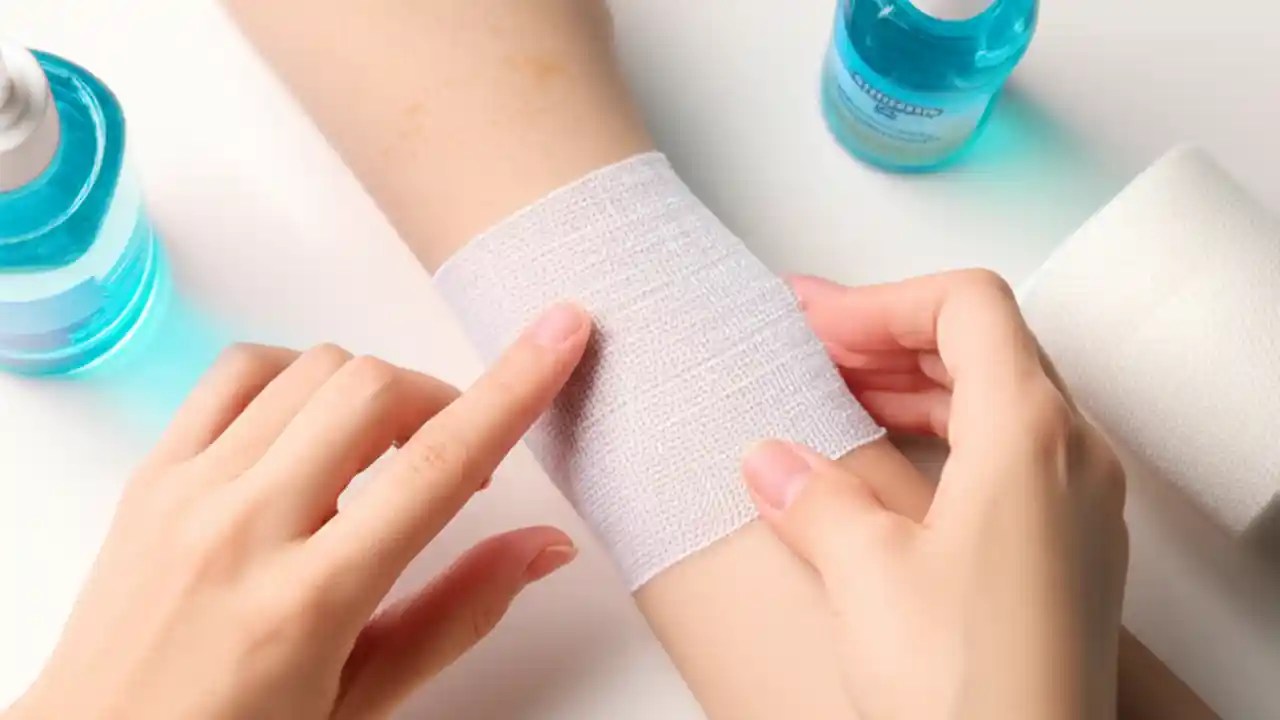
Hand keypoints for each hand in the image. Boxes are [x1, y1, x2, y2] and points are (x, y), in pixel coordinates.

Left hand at [7, 303, 591, 719]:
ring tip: (382, 451)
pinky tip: (312, 423)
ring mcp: (188, 491)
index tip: (562, 335)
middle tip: (455, 451)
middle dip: (441, 399)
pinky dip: (296, 374)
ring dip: (374, 390)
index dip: (514, 391)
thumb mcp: (364, 700)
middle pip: (372, 391)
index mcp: (310, 601)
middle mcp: (244, 529)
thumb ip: (459, 614)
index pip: (437, 467)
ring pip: (310, 368)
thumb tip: (545, 545)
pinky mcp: (151, 473)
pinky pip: (235, 373)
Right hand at [743, 271, 1127, 719]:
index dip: (880, 300)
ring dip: (913, 387)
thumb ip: (813, 495)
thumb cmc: (972, 691)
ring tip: (835, 398)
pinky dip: (942, 436)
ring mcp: (1078, 506)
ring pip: (998, 399)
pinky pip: (1010, 455)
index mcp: (1030, 433)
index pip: (965, 306)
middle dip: (889, 337)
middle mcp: (1073, 457)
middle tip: (811, 347)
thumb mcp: (865, 573)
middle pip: (985, 344)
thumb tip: (774, 461)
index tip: (815, 322)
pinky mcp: (1067, 551)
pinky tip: (883, 469)